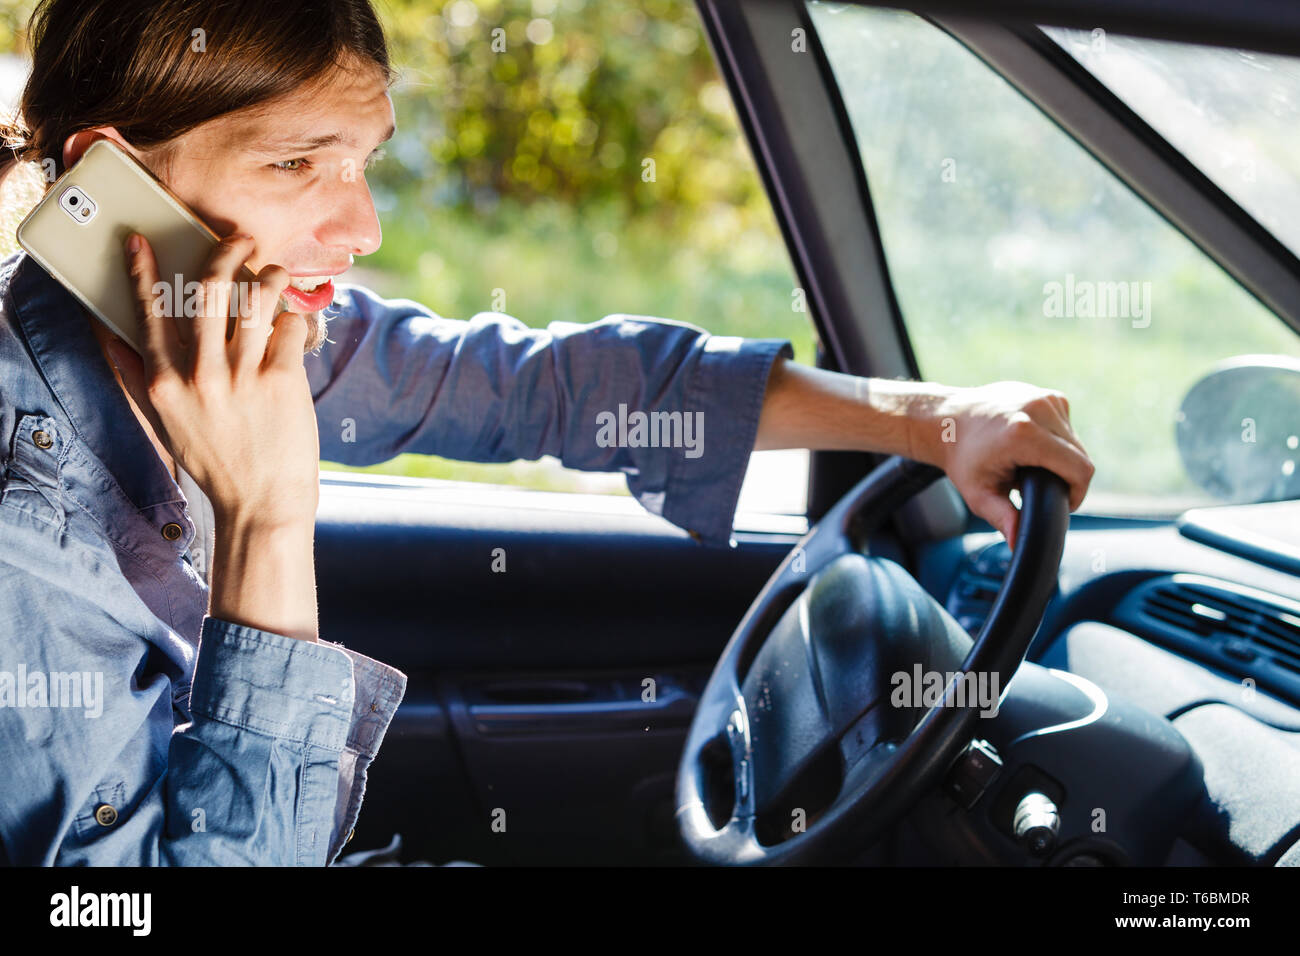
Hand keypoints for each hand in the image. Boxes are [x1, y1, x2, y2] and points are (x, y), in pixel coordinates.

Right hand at [107, 232, 320, 525]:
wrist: (261, 505)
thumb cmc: (217, 464)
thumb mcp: (167, 424)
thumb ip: (141, 380)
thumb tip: (111, 340)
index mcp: (166, 383)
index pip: (150, 314)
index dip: (145, 273)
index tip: (142, 242)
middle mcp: (201, 375)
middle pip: (208, 291)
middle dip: (225, 253)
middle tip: (239, 238)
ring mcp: (242, 376)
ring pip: (254, 300)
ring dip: (268, 277)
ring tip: (274, 273)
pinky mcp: (282, 380)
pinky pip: (289, 327)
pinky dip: (294, 318)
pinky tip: (294, 323)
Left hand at [909, 381, 1094, 548]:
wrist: (947, 421)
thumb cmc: (962, 460)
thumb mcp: (978, 494)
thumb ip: (1003, 518)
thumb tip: (1019, 542)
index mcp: (1023, 434)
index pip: (1080, 469)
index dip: (1077, 493)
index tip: (1063, 503)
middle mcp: (1038, 409)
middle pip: (1080, 455)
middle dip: (1067, 476)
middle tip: (1039, 487)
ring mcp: (1044, 397)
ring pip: (1075, 440)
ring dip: (1063, 457)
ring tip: (1032, 466)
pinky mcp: (1047, 393)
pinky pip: (1066, 425)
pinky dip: (1056, 440)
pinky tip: (1033, 446)